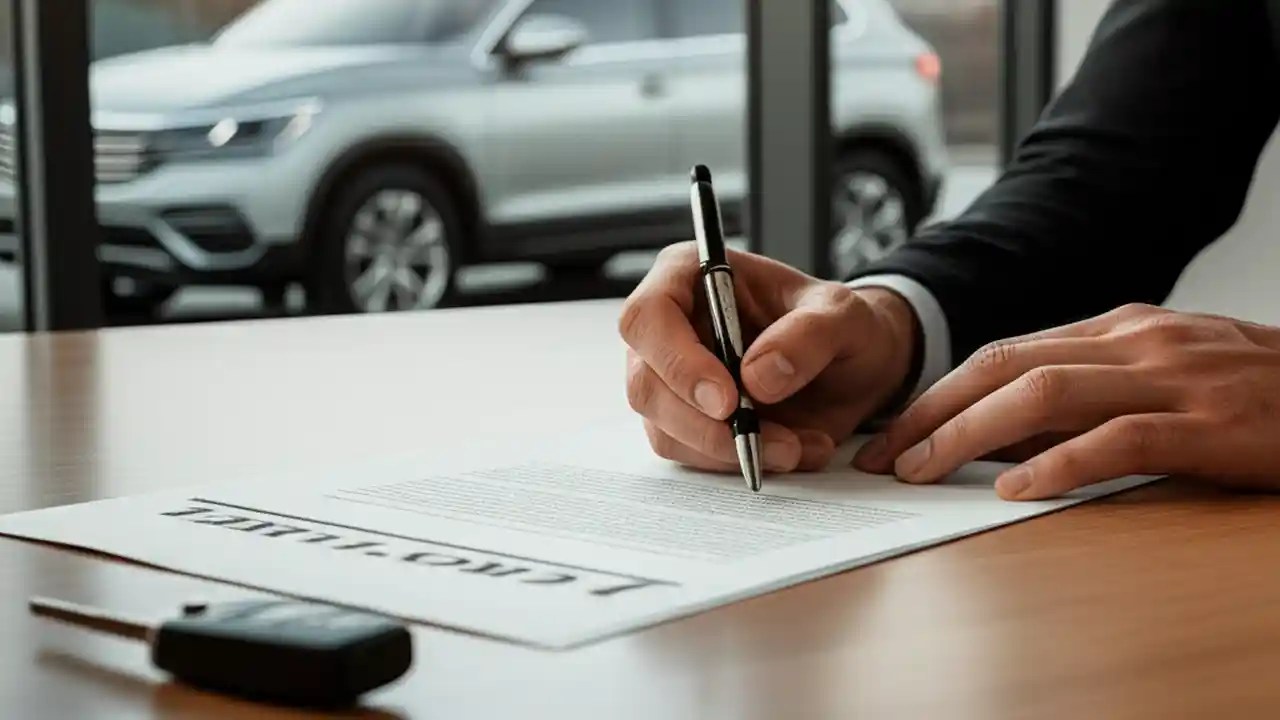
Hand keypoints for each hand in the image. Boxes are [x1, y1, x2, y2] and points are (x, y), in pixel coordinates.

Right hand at [619, 242, 918, 472]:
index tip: (726, 399)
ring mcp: (669, 378)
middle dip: (705, 424)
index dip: (678, 361)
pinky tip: (786, 450)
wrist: (850, 366)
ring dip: (727, 450)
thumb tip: (758, 376)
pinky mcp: (684, 421)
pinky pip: (689, 454)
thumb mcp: (843, 316)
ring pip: (664, 428)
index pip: (649, 316)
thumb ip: (808, 334)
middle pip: (646, 384)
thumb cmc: (835, 325)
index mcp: (690, 276)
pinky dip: (736, 463)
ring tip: (794, 447)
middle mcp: (668, 327)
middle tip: (768, 440)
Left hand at [854, 303, 1279, 499]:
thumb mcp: (1158, 376)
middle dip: (931, 412)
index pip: (1003, 353)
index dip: (938, 394)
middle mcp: (1134, 339)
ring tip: (923, 472)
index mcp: (1117, 327)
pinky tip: (1015, 489)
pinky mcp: (1208, 421)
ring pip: (1044, 393)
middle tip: (884, 457)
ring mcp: (1172, 375)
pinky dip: (1058, 464)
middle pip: (1006, 365)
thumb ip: (1083, 394)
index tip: (892, 433)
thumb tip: (993, 435)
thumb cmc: (1248, 393)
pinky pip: (1117, 439)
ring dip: (968, 434)